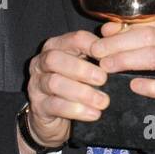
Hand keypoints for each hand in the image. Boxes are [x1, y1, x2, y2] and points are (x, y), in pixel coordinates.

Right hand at [21, 30, 107, 153]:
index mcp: (56, 46)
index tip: (110, 58)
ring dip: (81, 92)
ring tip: (103, 101)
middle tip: (103, 80)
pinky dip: (76, 110)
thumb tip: (117, 36)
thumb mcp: (86, 66)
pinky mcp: (38, 106)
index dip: (93, 46)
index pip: (74, 39)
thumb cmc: (75, 85)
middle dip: (81, 69)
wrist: (55, 117)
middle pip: (56, 58)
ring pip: (54, 82)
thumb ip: (100, 52)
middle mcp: (42, 62)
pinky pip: (55, 105)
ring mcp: (37, 84)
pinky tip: (93, 113)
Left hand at [90, 11, 154, 124]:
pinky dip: (149, 87)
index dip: (121, 27)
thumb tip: (107, 29)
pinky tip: (133, 85)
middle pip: (148, 36)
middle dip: (118, 43)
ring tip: (106, 66)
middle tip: (97, 52)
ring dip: (127, 60)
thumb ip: (132, 31)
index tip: (101, 36)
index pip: (145, 21)